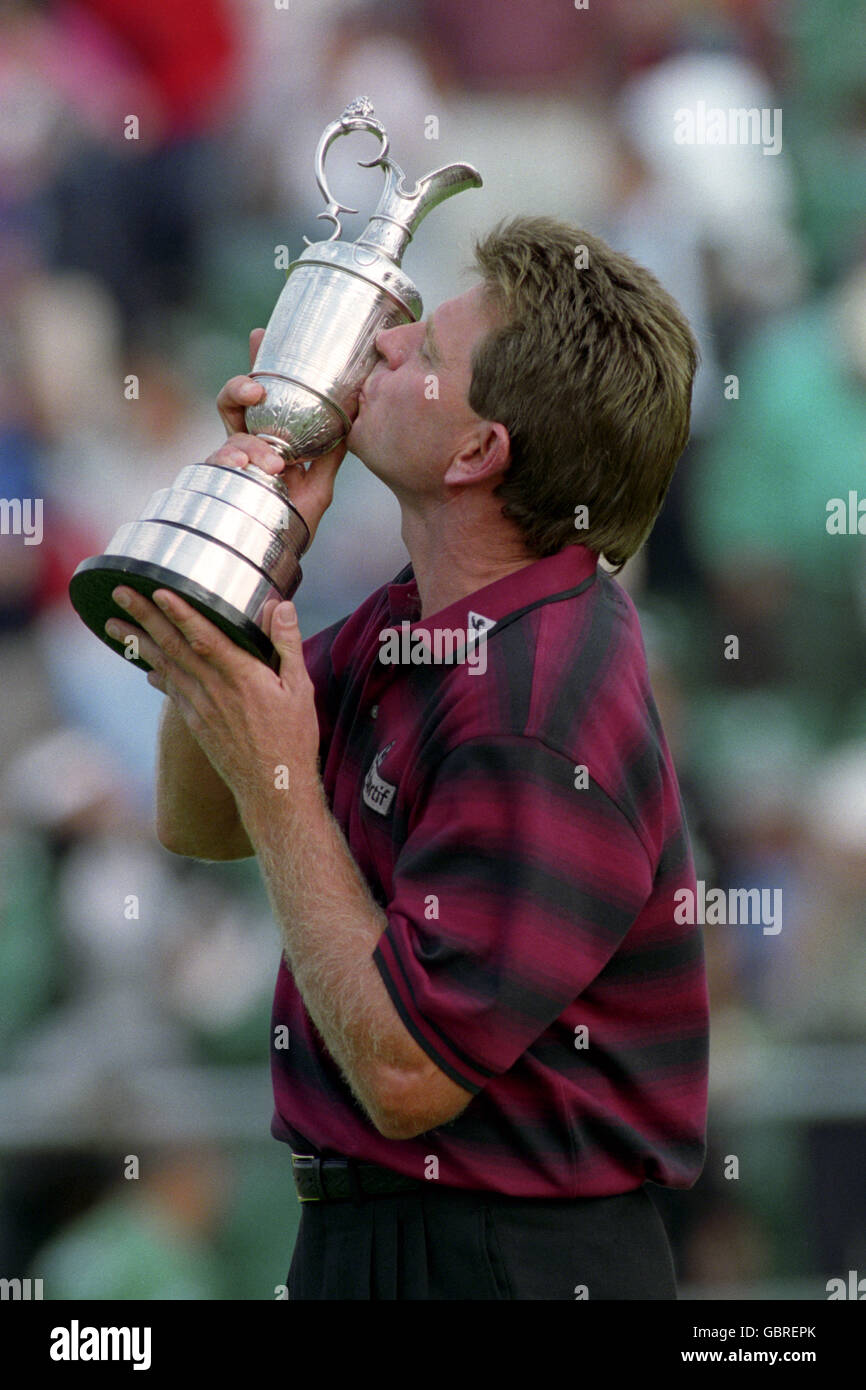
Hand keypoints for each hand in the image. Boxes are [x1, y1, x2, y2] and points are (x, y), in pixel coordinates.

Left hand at [105, 586, 321, 807]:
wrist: (273, 789)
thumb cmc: (293, 738)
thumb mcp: (300, 688)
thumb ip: (287, 644)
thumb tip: (281, 605)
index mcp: (242, 675)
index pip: (203, 636)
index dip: (180, 612)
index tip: (157, 591)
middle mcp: (214, 689)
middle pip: (173, 646)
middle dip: (145, 616)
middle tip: (119, 593)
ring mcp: (201, 707)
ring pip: (164, 667)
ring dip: (138, 642)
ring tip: (113, 624)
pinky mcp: (197, 724)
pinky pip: (171, 692)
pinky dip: (156, 674)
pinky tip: (146, 666)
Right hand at [210, 327, 347, 548]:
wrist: (279, 557)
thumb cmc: (295, 519)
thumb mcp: (321, 484)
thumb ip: (331, 454)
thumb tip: (354, 415)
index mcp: (269, 437)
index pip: (261, 395)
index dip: (259, 364)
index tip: (261, 335)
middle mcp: (246, 445)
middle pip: (232, 402)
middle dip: (240, 388)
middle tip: (259, 388)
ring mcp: (230, 464)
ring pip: (229, 435)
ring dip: (248, 444)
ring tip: (271, 462)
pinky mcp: (218, 484)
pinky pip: (217, 466)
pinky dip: (230, 463)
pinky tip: (242, 468)